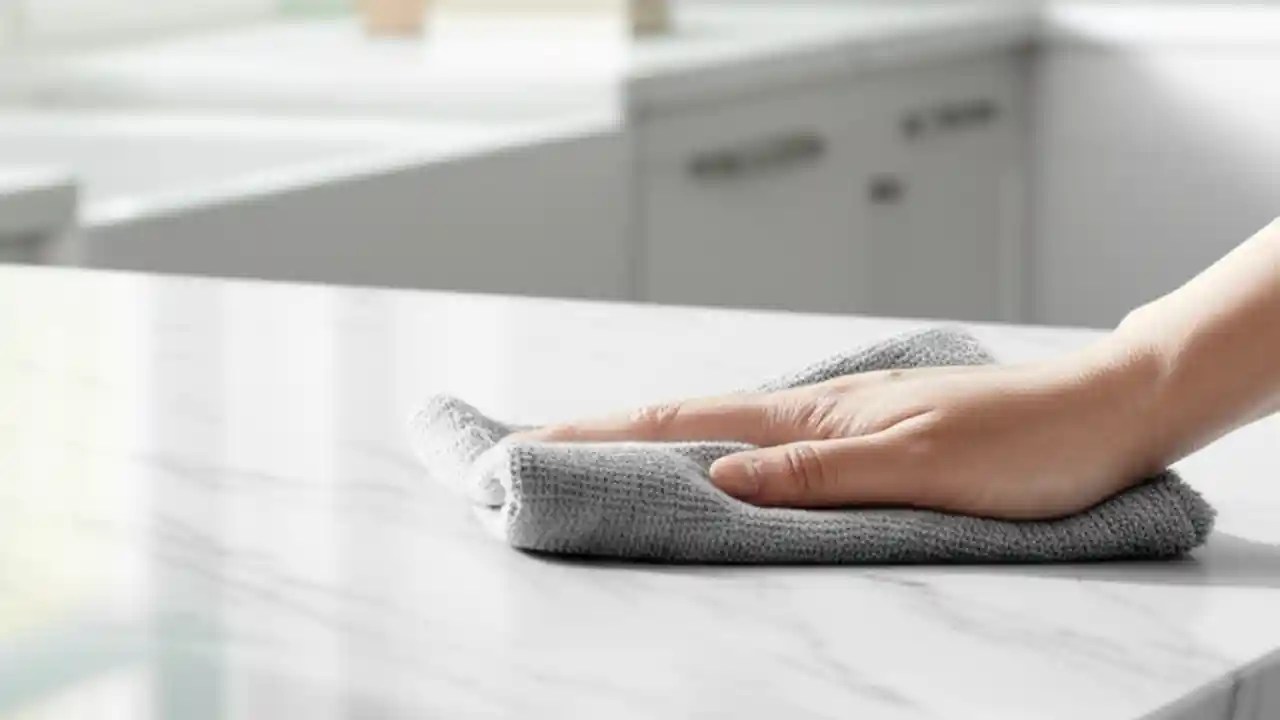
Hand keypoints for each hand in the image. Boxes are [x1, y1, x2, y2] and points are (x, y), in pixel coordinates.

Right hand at [515, 343, 1163, 519]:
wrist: (1103, 412)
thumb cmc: (1022, 443)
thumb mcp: (918, 464)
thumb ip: (816, 472)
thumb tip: (717, 476)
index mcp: (815, 416)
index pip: (685, 425)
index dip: (602, 434)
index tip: (530, 439)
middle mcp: (815, 415)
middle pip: (687, 426)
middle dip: (602, 436)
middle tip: (531, 447)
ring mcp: (837, 424)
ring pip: (721, 438)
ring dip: (650, 449)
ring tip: (592, 459)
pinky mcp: (863, 441)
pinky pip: (766, 453)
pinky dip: (712, 459)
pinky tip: (705, 468)